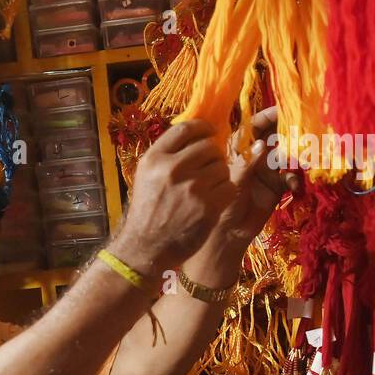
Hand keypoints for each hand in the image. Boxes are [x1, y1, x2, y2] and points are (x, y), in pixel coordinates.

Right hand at [110, 120, 235, 276]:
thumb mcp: (147, 175)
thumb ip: (168, 154)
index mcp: (155, 158)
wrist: (145, 247)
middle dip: (213, 156)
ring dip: (220, 175)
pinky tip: (215, 200)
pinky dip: (225, 192)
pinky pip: (229, 187)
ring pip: (222, 167)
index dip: (204, 127)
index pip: (186, 128)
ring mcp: (192, 188)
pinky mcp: (208, 206)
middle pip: (209, 147)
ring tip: (209, 187)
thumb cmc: (148, 210)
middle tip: (209, 167)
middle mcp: (173, 169)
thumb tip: (197, 134)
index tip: (211, 132)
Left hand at [213, 106, 300, 246]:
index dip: (268, 116)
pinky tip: (294, 185)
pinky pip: (291, 176)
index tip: (282, 111)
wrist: (227, 235)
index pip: (254, 125)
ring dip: (296, 154)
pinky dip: (294, 178)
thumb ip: (246, 164)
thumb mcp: (231, 182)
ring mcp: (268, 169)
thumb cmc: (220, 205)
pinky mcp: (278, 186)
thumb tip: (261, 144)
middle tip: (302, 130)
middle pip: (275, 135)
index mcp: (239, 148)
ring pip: (286, 154)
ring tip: (302, 157)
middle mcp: (256, 155)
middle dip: (288, 131)